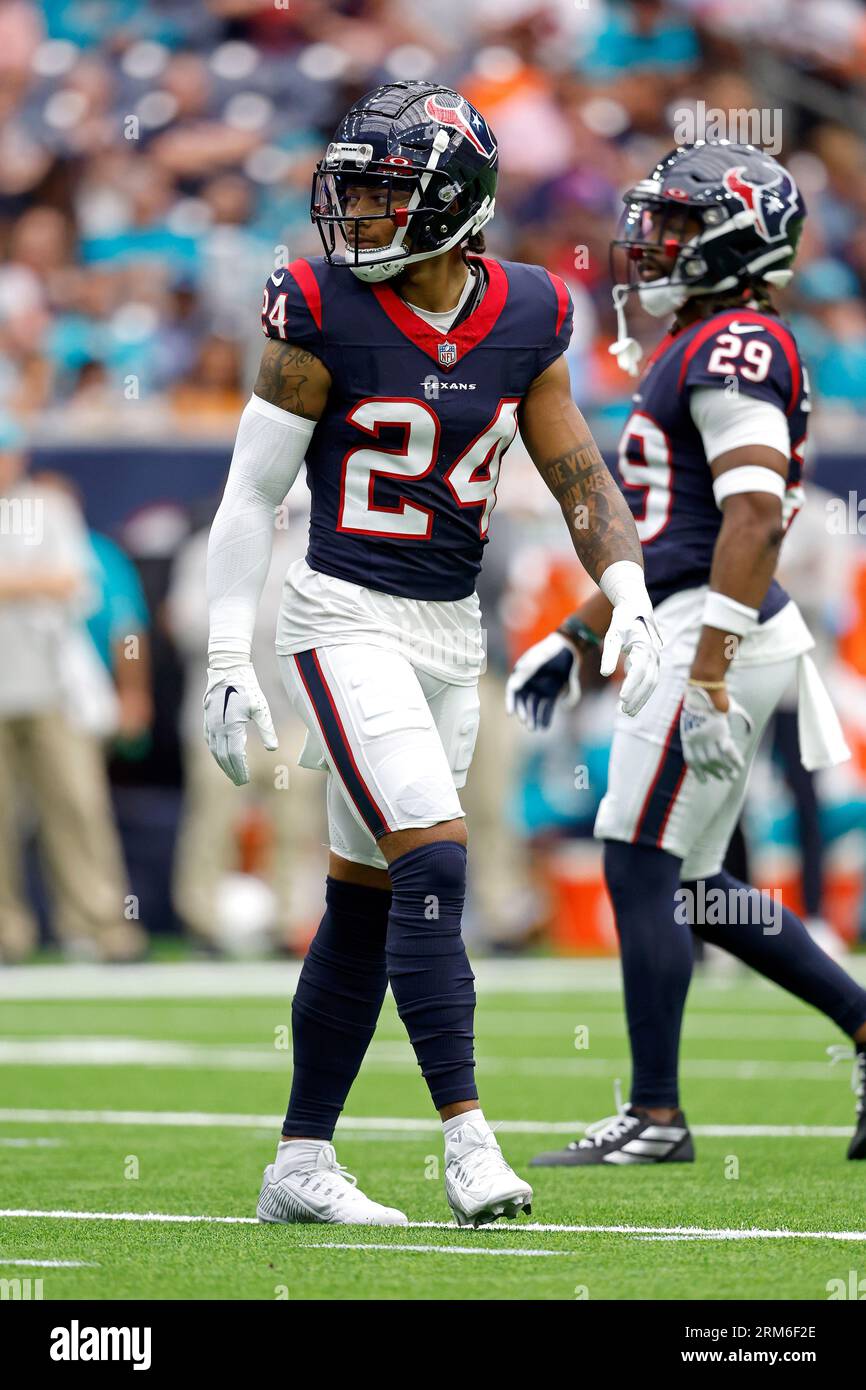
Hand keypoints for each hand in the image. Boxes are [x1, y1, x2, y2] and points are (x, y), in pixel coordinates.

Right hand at [204, 664, 277, 784]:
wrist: (228, 669)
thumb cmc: (248, 687)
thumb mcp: (261, 708)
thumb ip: (267, 728)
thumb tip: (273, 748)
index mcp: (231, 725)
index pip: (235, 754)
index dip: (240, 768)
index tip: (246, 780)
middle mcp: (218, 727)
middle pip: (224, 756)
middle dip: (232, 770)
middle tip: (240, 782)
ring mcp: (210, 723)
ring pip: (214, 750)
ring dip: (223, 763)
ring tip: (232, 773)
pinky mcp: (207, 719)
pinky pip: (209, 741)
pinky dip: (216, 752)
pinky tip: (221, 756)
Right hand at [505, 632, 580, 730]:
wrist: (570, 647)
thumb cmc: (551, 650)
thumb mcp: (537, 659)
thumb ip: (526, 672)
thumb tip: (513, 686)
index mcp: (522, 673)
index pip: (513, 690)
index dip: (511, 702)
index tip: (511, 713)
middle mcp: (530, 683)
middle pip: (524, 701)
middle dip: (525, 713)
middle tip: (527, 723)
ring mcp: (542, 688)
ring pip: (536, 707)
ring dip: (535, 718)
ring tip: (535, 729)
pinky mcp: (554, 693)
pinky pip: (548, 707)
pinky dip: (546, 717)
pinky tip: (545, 727)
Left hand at [600, 602, 661, 716]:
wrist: (636, 609)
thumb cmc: (622, 622)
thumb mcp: (612, 635)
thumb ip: (609, 654)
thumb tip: (605, 673)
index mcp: (645, 646)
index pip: (640, 670)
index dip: (632, 685)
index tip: (622, 698)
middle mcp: (654, 654)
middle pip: (649, 680)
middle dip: (637, 697)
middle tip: (624, 711)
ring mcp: (656, 659)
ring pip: (652, 683)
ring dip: (641, 698)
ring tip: (628, 712)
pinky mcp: (653, 663)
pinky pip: (650, 681)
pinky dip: (643, 693)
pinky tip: (632, 703)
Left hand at [680, 683, 752, 782]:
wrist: (704, 686)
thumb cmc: (702, 696)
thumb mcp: (700, 714)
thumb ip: (706, 723)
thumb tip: (716, 725)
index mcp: (687, 736)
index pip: (691, 759)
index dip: (698, 771)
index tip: (703, 780)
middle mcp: (696, 740)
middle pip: (705, 762)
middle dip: (714, 773)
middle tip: (723, 779)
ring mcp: (707, 737)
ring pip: (717, 760)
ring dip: (726, 770)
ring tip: (733, 777)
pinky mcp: (719, 732)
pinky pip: (728, 751)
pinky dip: (735, 760)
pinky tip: (740, 766)